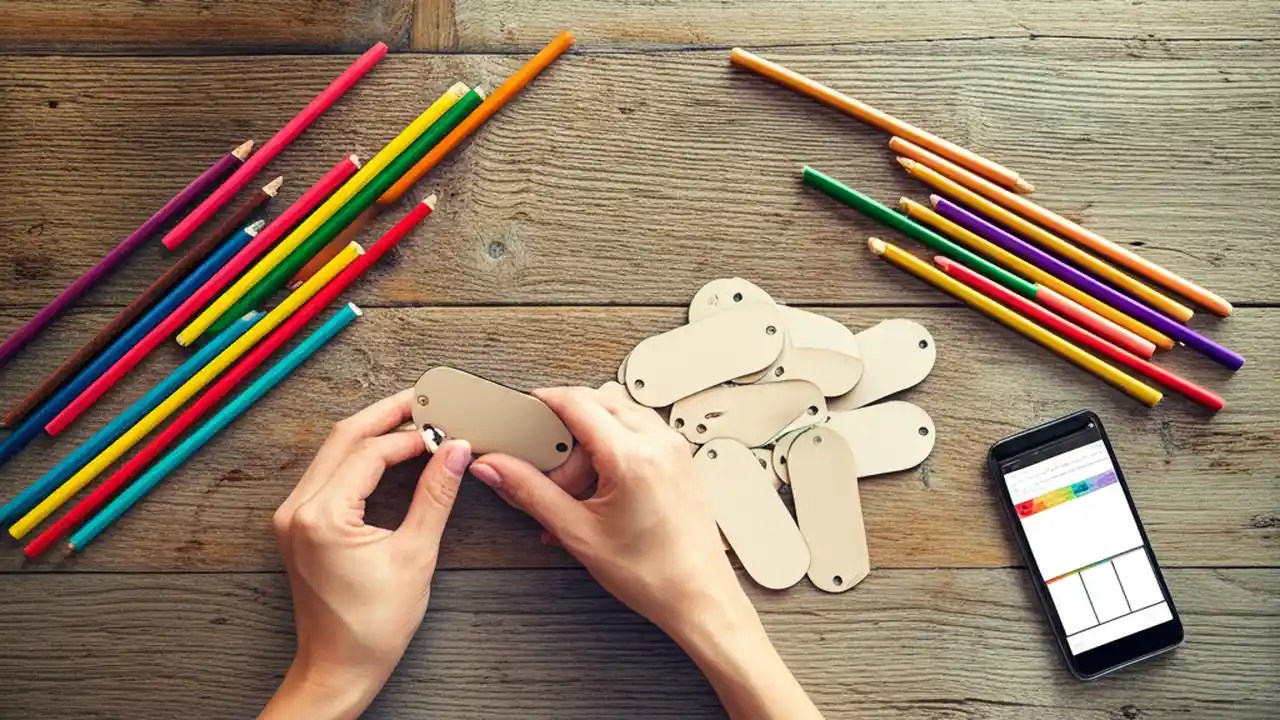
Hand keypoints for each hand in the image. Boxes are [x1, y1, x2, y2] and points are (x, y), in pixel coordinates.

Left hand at [261, 389, 471, 719]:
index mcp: (322, 516)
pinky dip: (359, 456)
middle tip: (426, 401)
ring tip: (412, 422)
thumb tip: (455, 452)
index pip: (371, 452)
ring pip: (332, 451)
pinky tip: (387, 453)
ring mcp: (292, 517)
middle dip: (387, 415)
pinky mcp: (298, 525)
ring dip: (372, 433)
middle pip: (344, 438)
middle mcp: (298, 509)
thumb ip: (436, 495)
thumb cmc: (372, 628)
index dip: (413, 436)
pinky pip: (327, 472)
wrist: (338, 669)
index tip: (447, 433)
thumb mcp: (416, 555)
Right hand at [469, 383, 822, 718]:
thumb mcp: (578, 532)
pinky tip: (602, 490)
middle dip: (566, 430)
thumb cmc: (653, 574)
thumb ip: (529, 492)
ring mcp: (675, 449)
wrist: (698, 597)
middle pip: (597, 402)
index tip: (524, 413)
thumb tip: (496, 467)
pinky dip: (613, 448)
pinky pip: (640, 432)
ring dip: (590, 439)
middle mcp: (659, 443)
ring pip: (619, 415)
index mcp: (631, 456)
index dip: (543, 402)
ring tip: (580, 490)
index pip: (576, 402)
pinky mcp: (681, 459)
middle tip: (551, 471)